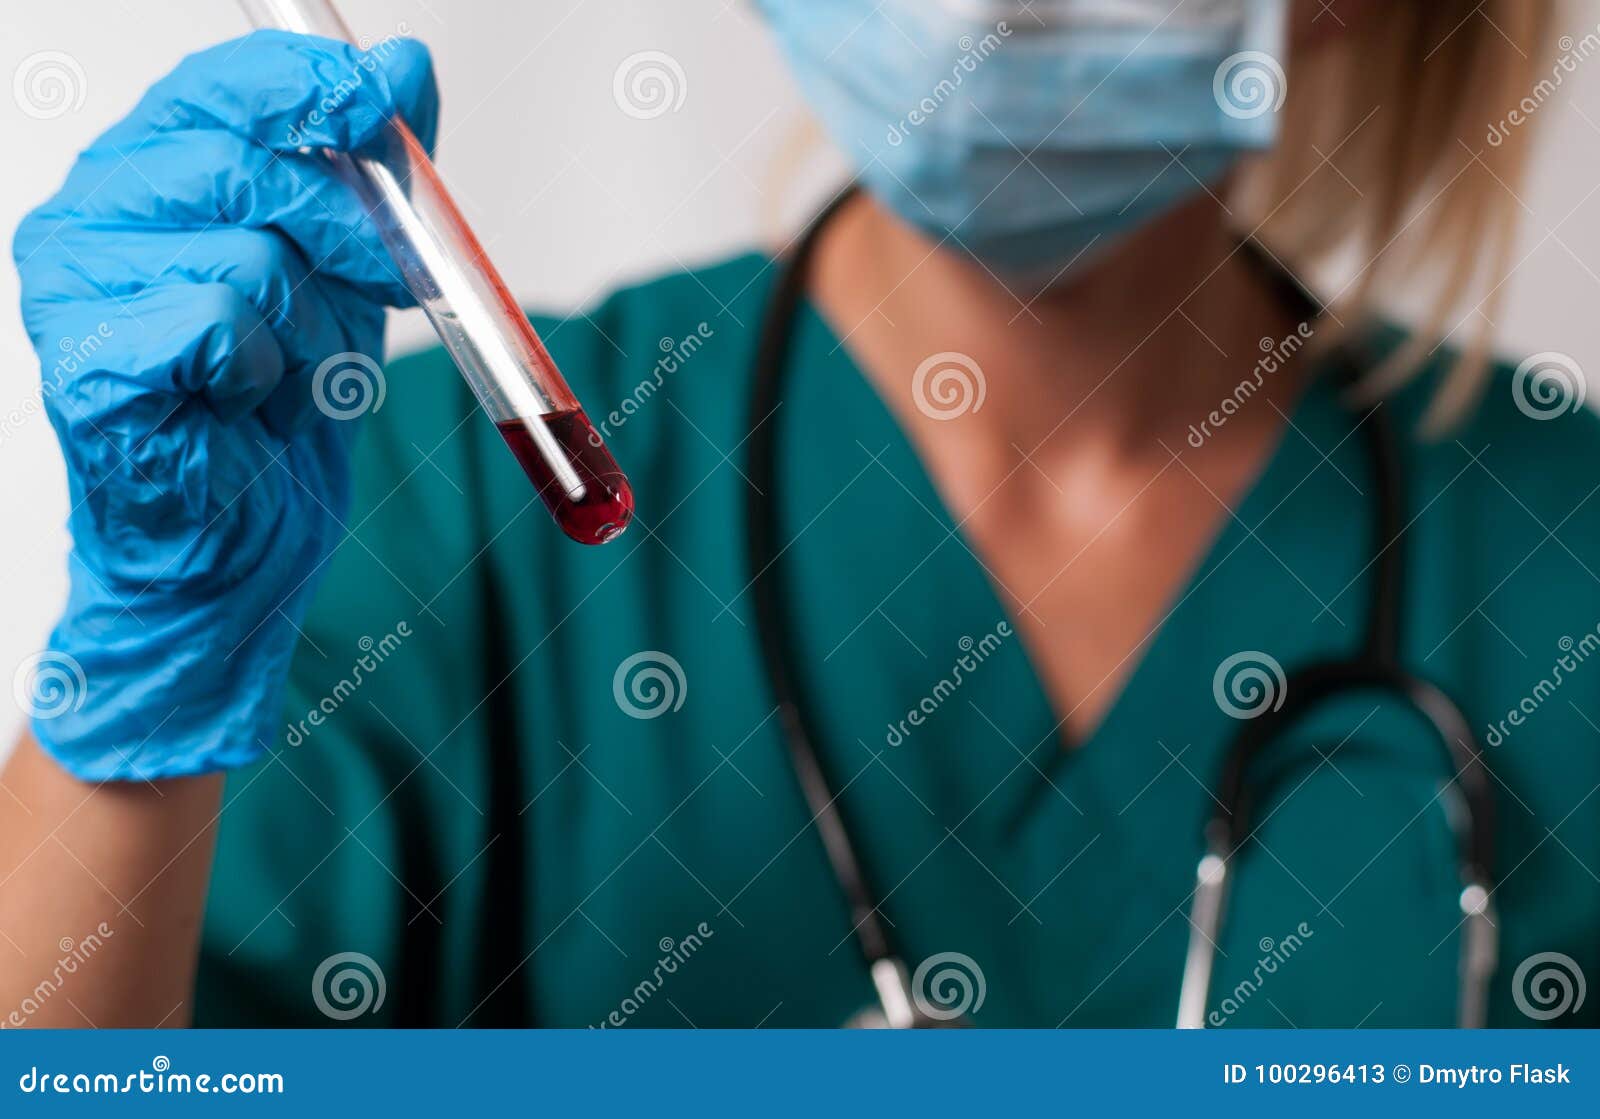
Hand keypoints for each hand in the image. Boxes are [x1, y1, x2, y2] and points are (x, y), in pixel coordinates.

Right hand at [12, 30, 438, 779]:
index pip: (226, 80)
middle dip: (354, 231)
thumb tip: (410, 62)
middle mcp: (92, 211)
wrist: (244, 545)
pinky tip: (247, 410)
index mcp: (149, 170)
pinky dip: (268, 375)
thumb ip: (375, 172)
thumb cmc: (283, 410)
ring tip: (295, 381)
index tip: (389, 109)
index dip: (319, 85)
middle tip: (391, 285)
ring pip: (251, 254)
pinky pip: (222, 325)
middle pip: (249, 164)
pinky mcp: (85, 365)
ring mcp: (73, 288)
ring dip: (314, 330)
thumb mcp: (351, 274)